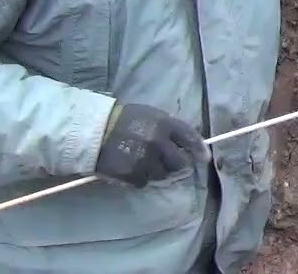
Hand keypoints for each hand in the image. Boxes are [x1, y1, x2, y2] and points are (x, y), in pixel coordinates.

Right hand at [95, 103, 210, 186]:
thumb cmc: (124, 120)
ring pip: (161, 175)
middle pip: (178, 163)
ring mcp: (145, 159)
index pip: (190, 138)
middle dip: (175, 164)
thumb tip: (184, 143)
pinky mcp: (131, 174)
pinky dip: (140, 178)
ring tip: (143, 163)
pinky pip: (143, 182)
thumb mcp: (150, 116)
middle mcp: (158, 142)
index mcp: (165, 124)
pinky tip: (131, 169)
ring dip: (156, 172)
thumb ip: (168, 128)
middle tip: (165, 161)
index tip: (204, 159)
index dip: (199, 150)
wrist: (93, 131)